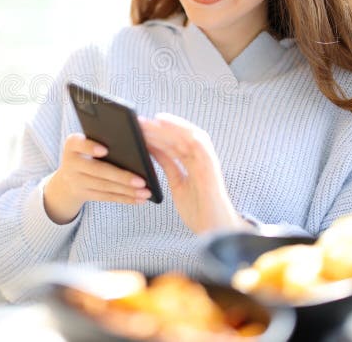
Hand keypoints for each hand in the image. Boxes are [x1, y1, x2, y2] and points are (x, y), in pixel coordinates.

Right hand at [43, 133, 151, 223]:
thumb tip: (131, 141)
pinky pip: (106, 197)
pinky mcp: (84, 194)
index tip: (105, 150)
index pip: (78, 144)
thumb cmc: (86, 152)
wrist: (67, 177)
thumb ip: (100, 138)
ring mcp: (75, 181)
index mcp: (72, 144)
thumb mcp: (85, 142)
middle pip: (98, 170)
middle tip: (141, 181)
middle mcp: (70, 163)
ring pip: (105, 187)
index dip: (90, 148)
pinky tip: (139, 199)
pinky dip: (124, 198)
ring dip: (127, 191)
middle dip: (121, 177)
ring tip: (145, 192)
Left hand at [139, 113, 251, 234]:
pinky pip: (197, 143)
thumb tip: (153, 150)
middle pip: (179, 137)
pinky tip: (165, 124)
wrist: (213, 231)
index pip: (176, 143)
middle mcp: (201, 159)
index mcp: (194, 164)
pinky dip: (181, 131)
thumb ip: (168, 165)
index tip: (141, 127)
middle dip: (160, 128)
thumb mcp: (176, 184)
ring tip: (150, 120)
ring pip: (187, 135)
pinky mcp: (209, 166)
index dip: (160, 133)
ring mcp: (206, 162)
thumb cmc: (198, 211)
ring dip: (168, 126)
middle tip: (138, 121)